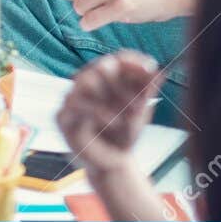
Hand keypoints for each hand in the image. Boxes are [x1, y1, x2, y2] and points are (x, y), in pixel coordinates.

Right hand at [56, 52, 163, 175]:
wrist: (113, 163)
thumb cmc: (125, 133)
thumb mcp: (140, 112)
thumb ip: (146, 91)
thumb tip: (157, 69)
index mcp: (107, 77)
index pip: (119, 58)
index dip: (134, 61)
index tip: (151, 68)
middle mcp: (87, 82)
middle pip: (102, 66)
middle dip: (123, 84)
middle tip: (139, 103)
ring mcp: (73, 96)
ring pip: (86, 80)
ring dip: (112, 98)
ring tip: (129, 116)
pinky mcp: (63, 115)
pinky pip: (77, 103)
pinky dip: (99, 112)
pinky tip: (115, 123)